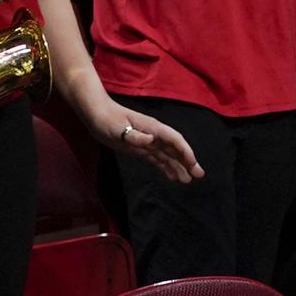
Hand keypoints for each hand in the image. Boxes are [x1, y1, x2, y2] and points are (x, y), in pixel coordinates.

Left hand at [87, 94, 202, 182]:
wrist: (97, 114)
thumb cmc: (107, 118)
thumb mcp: (118, 127)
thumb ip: (135, 136)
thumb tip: (151, 141)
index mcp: (153, 128)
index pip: (175, 140)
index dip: (185, 152)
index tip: (193, 165)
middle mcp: (154, 135)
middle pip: (175, 149)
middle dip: (188, 162)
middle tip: (198, 175)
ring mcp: (148, 142)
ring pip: (168, 156)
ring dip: (178, 167)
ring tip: (187, 181)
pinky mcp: (140, 148)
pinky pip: (157, 159)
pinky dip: (165, 168)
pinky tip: (172, 176)